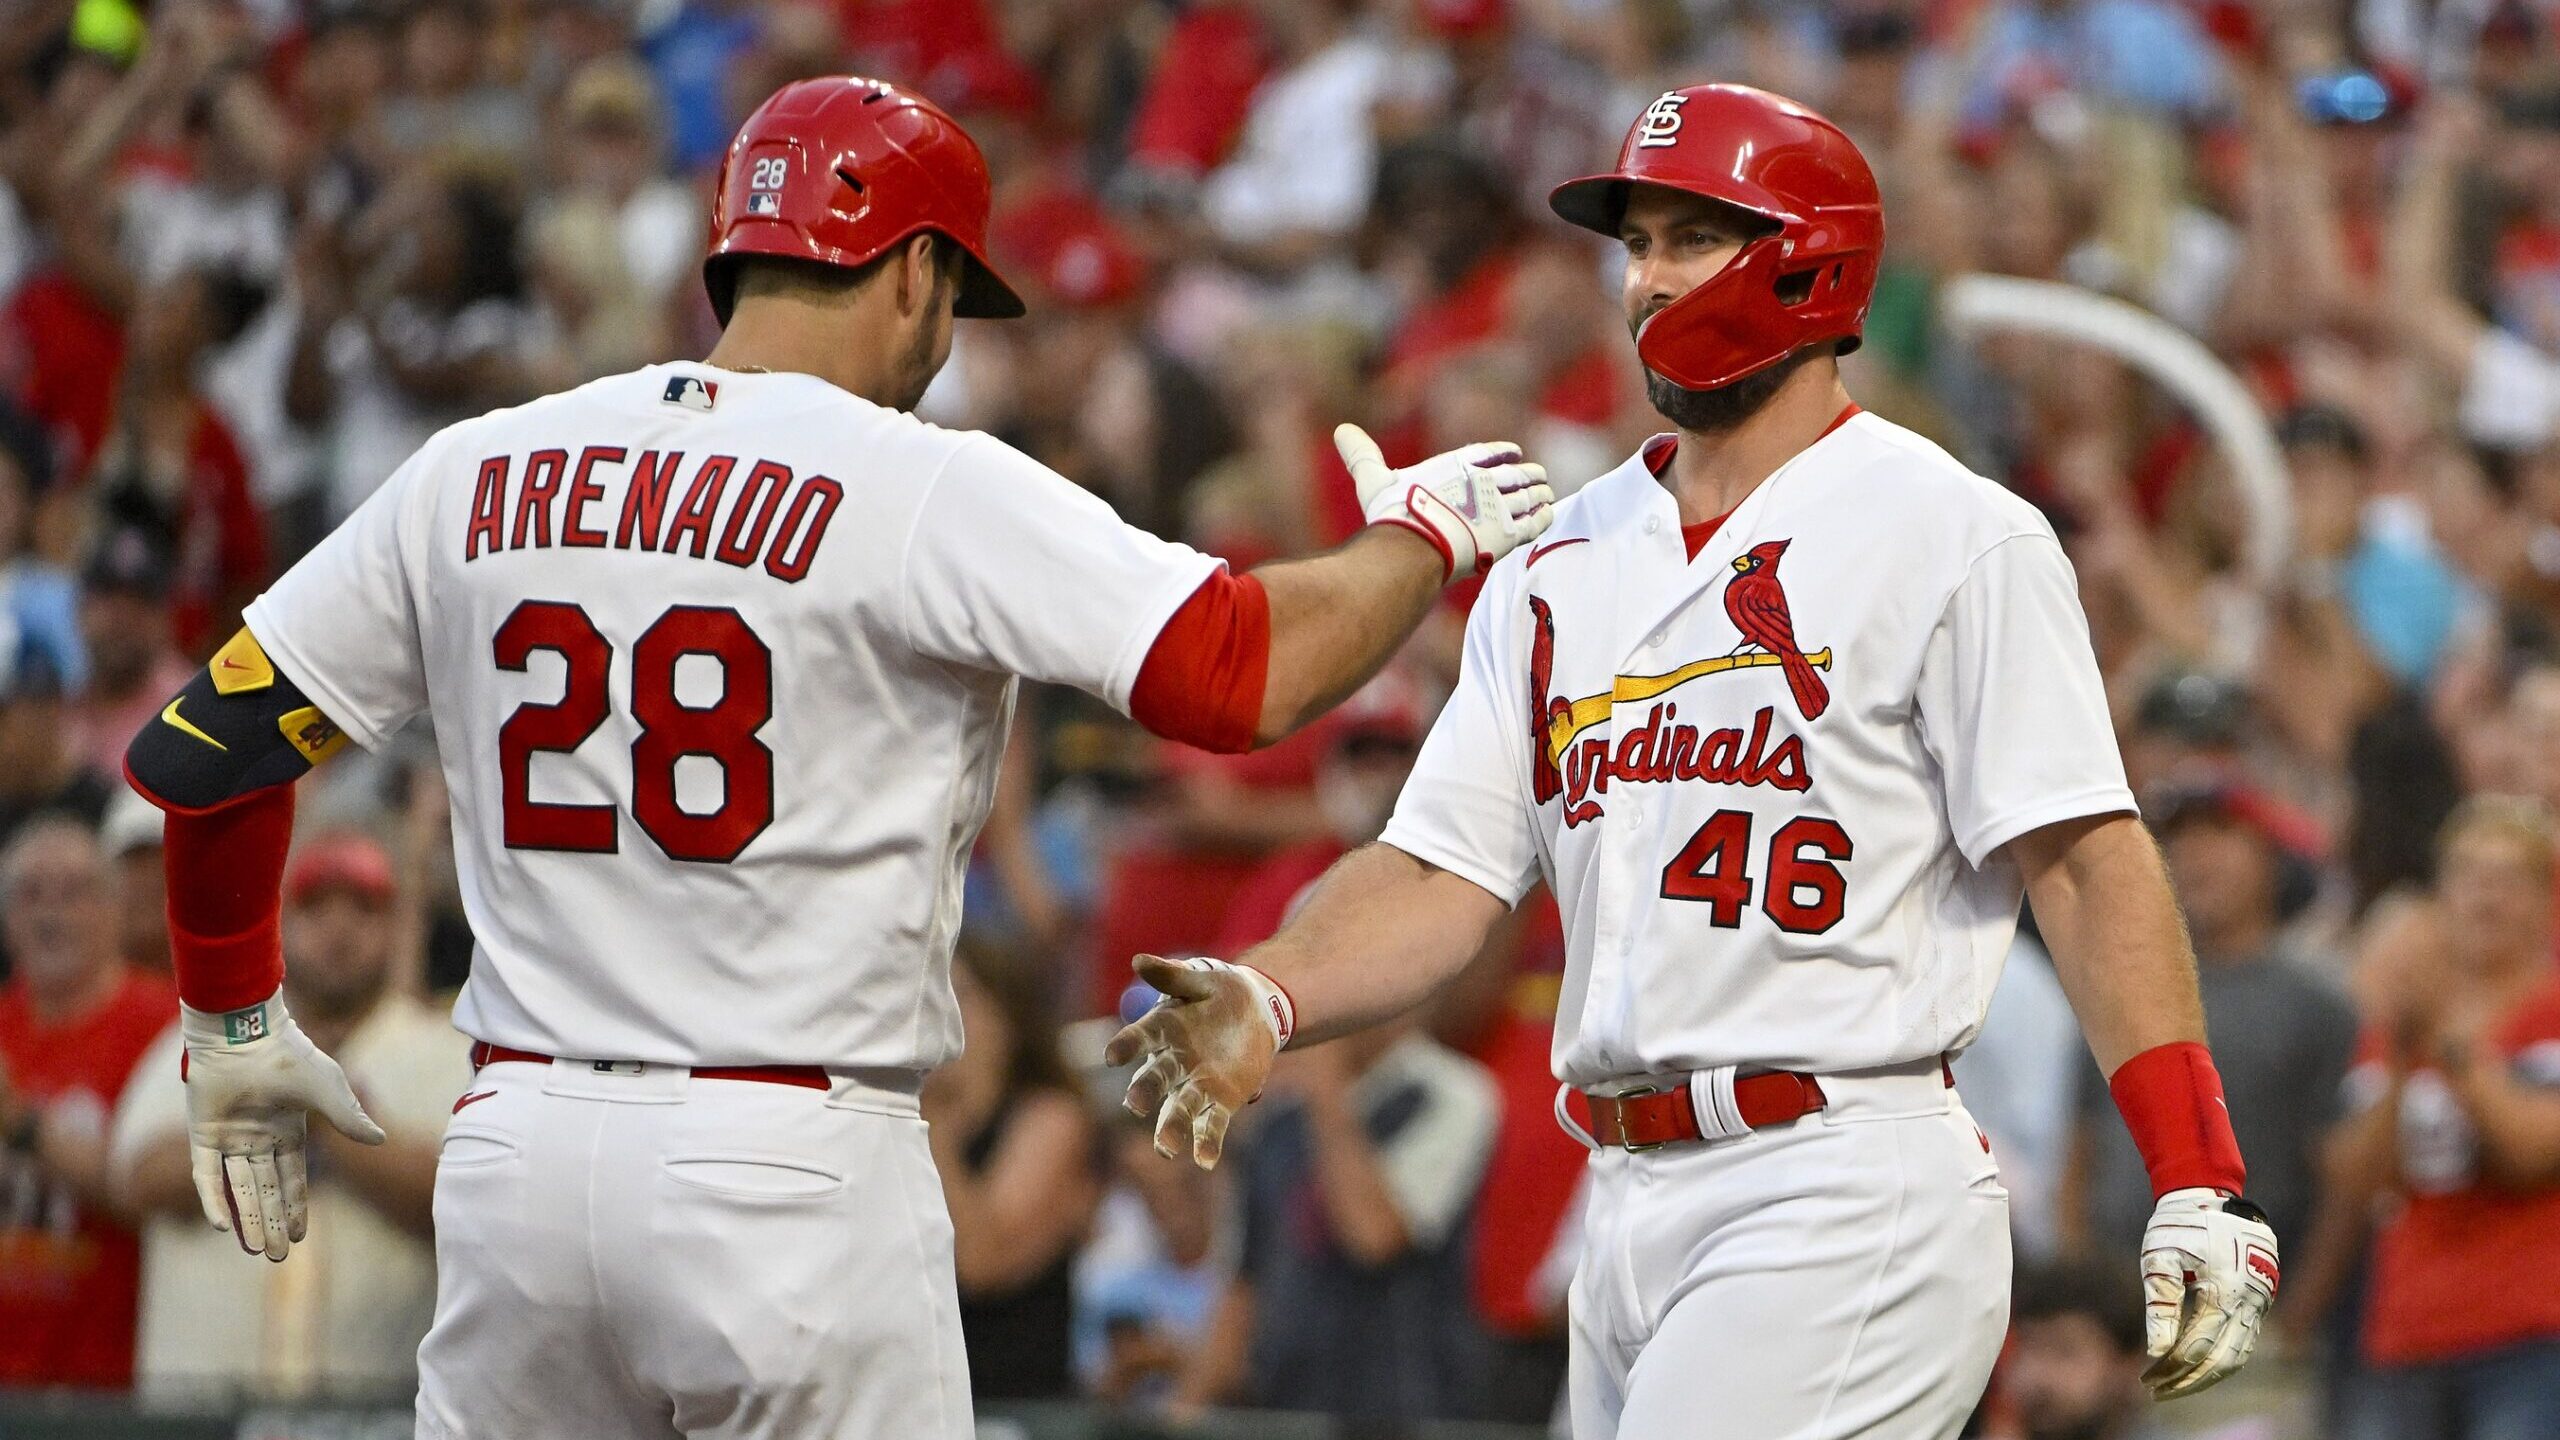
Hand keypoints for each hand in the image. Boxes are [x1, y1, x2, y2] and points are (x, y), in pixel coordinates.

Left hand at [181, 990, 384, 1260]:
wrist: (246, 1035)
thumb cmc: (291, 1057)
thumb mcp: (328, 1091)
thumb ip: (349, 1118)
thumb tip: (380, 1141)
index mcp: (287, 1130)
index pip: (292, 1178)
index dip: (296, 1206)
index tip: (299, 1237)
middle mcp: (258, 1139)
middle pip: (266, 1190)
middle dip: (272, 1222)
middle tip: (275, 1257)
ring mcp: (229, 1138)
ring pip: (239, 1189)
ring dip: (247, 1219)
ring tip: (256, 1251)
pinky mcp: (202, 1135)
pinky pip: (206, 1175)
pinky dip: (214, 1200)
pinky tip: (222, 1227)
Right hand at [1103, 954, 1292, 1169]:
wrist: (1257, 1011)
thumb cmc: (1221, 991)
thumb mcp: (1201, 978)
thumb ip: (1172, 974)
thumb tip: (1138, 960)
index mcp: (1163, 1028)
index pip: (1139, 1038)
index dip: (1126, 1046)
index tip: (1112, 1056)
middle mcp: (1172, 1062)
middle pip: (1154, 1079)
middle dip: (1144, 1091)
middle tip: (1136, 1104)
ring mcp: (1195, 1085)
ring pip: (1178, 1109)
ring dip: (1170, 1128)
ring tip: (1166, 1149)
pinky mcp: (1220, 1101)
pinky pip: (1211, 1124)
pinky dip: (1207, 1143)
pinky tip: (1204, 1162)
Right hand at [1334, 424, 1553, 581]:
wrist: (1413, 547)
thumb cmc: (1393, 515)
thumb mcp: (1374, 479)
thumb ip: (1362, 454)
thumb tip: (1341, 429)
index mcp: (1456, 464)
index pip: (1488, 453)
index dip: (1503, 453)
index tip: (1515, 453)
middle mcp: (1482, 481)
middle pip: (1514, 474)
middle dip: (1528, 475)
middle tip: (1538, 476)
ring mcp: (1498, 507)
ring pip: (1529, 496)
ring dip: (1540, 494)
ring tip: (1547, 494)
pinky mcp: (1508, 535)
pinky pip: (1535, 523)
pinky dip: (1544, 516)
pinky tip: (1549, 514)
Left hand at [2138, 1188, 2278, 1398]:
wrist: (2212, 1195)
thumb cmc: (2179, 1224)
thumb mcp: (2160, 1258)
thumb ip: (2160, 1304)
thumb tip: (2156, 1352)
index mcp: (2224, 1290)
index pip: (2196, 1346)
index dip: (2171, 1368)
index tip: (2147, 1380)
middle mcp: (2249, 1300)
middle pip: (2222, 1360)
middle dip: (2189, 1381)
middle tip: (2158, 1392)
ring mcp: (2260, 1301)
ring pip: (2238, 1355)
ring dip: (2207, 1375)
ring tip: (2175, 1386)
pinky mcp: (2261, 1299)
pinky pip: (2246, 1340)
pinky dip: (2223, 1358)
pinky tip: (2197, 1366)